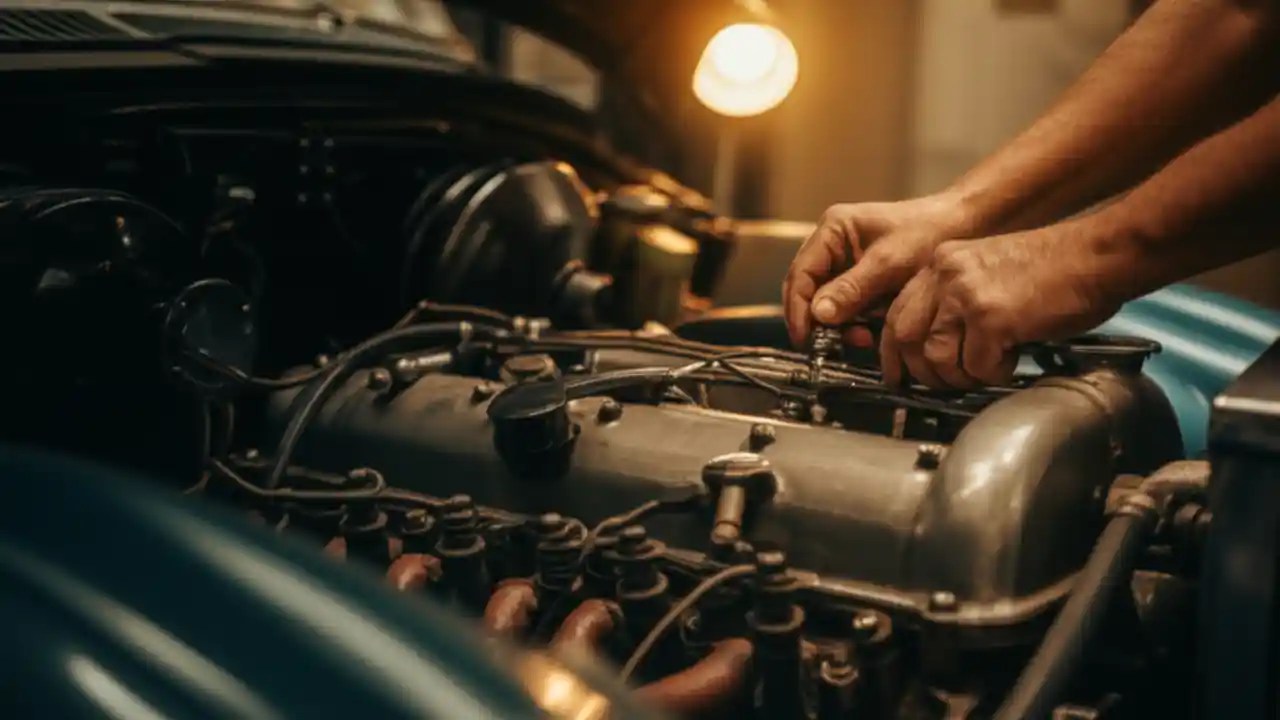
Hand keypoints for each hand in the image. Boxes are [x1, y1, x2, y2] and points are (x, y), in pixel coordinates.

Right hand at [782, 194, 976, 348]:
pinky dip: (854, 323)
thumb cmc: (930, 231)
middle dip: (819, 320)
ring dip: (839, 325)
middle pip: (808, 290)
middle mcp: (834, 245)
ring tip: (861, 337)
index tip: (805, 338)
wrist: (964, 226)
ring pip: (827, 303)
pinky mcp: (863, 280)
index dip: (798, 309)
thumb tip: (819, 314)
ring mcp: (847, 263)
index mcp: (833, 230)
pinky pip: (847, 307)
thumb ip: (852, 289)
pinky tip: (870, 330)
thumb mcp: (889, 263)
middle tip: (829, 345)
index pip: (800, 274)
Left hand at [881, 226, 1123, 388]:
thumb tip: (935, 349)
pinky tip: (1012, 360)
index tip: (898, 376)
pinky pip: (977, 365)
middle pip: (905, 338)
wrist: (1097, 255)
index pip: (895, 314)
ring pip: (937, 357)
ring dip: (960, 377)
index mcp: (941, 263)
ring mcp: (966, 294)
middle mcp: (945, 274)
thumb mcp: (987, 272)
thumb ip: (955, 301)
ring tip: (986, 371)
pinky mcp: (992, 316)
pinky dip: (994, 373)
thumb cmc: (1054, 269)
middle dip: (923, 373)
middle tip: (946, 386)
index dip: (893, 353)